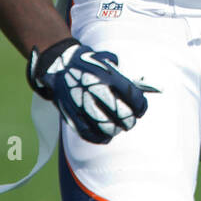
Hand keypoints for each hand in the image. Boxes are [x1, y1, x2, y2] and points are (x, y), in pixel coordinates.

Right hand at [27, 38, 158, 143]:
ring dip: (115, 130)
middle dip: (129, 121)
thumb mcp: (107, 62)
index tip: (140, 110)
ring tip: (117, 128)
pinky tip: (105, 136)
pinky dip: (99, 138)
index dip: (141, 107)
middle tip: (130, 121)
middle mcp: (96, 90)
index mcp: (108, 76)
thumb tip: (141, 91)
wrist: (59, 65)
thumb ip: (123, 77)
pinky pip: (87, 133)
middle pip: (122, 114)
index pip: (133, 97)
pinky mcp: (71, 114)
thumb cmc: (89, 64)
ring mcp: (83, 103)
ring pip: (106, 127)